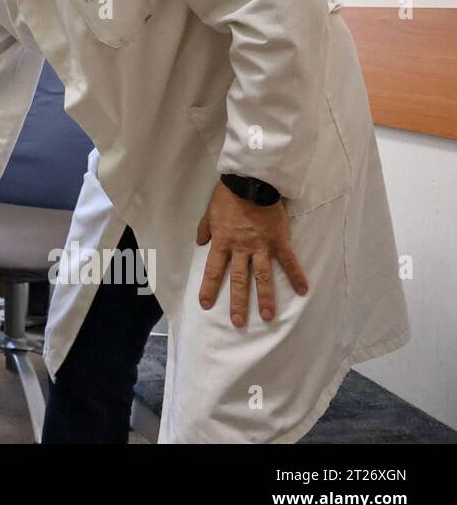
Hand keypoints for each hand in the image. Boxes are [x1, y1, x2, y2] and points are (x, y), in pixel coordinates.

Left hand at [196, 180, 308, 326]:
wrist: (251, 181)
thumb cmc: (228, 195)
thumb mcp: (210, 212)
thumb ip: (205, 229)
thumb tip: (200, 242)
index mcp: (223, 242)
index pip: (213, 270)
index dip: (209, 288)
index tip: (206, 305)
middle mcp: (241, 248)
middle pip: (239, 280)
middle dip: (238, 303)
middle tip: (238, 323)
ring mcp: (261, 246)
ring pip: (263, 276)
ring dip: (266, 297)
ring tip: (269, 317)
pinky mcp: (279, 241)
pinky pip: (289, 261)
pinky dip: (297, 275)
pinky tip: (303, 291)